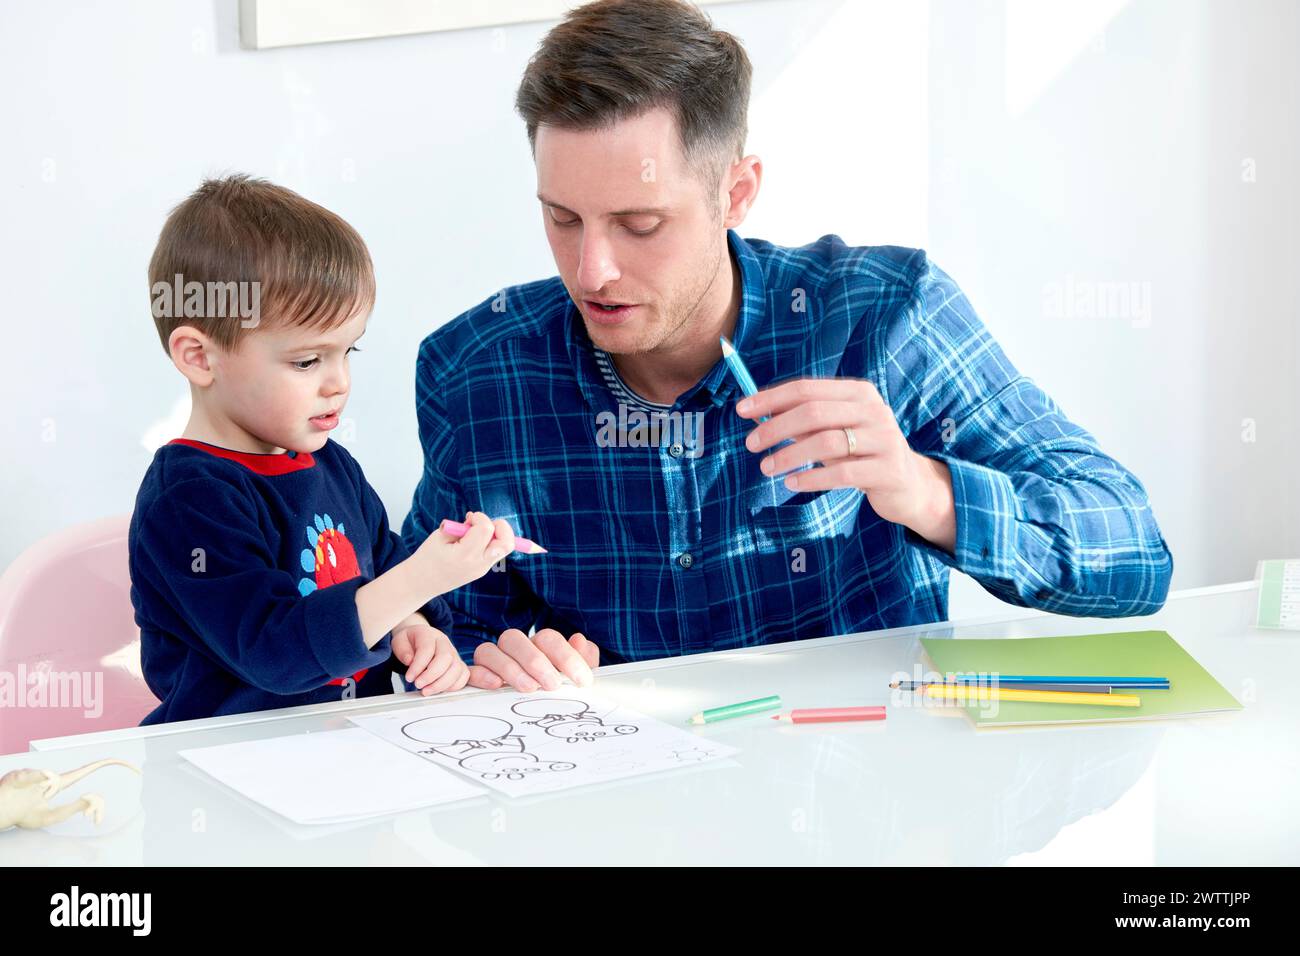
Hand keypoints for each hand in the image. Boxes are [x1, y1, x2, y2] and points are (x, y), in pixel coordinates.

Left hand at [391, 623, 469, 695]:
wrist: (418, 639)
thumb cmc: (409, 642)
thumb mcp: (399, 642)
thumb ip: (402, 651)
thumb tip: (410, 661)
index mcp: (429, 634)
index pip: (427, 649)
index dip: (418, 666)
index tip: (409, 678)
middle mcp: (444, 642)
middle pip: (446, 658)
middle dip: (431, 676)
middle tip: (418, 685)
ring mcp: (454, 653)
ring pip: (457, 668)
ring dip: (442, 684)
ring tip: (427, 691)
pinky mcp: (459, 664)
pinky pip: (464, 676)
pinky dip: (454, 686)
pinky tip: (440, 690)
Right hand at [417, 510, 515, 593]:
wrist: (421, 583)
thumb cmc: (427, 556)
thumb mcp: (441, 535)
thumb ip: (462, 526)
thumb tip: (477, 519)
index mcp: (464, 555)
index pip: (487, 530)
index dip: (481, 517)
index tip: (469, 518)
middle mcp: (478, 564)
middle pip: (507, 543)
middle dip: (501, 527)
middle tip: (484, 524)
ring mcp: (482, 569)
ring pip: (504, 548)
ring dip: (497, 534)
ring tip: (477, 532)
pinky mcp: (482, 570)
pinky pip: (495, 551)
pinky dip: (490, 541)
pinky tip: (474, 538)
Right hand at [468, 628, 598, 692]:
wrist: (530, 719)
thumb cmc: (554, 694)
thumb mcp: (573, 680)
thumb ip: (583, 661)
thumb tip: (580, 640)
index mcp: (536, 646)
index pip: (547, 638)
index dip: (566, 657)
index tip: (582, 680)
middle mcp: (511, 651)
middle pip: (513, 638)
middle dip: (535, 660)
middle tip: (553, 684)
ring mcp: (490, 664)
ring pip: (488, 651)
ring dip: (510, 668)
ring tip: (529, 688)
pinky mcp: (472, 679)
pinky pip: (469, 670)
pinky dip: (481, 674)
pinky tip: (497, 685)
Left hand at [737, 378, 955, 549]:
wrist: (909, 484)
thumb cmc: (861, 454)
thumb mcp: (836, 430)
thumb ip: (805, 420)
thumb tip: (758, 414)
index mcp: (858, 393)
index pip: (806, 388)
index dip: (771, 398)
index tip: (742, 411)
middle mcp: (873, 411)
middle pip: (814, 412)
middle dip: (776, 427)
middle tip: (751, 445)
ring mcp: (884, 440)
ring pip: (826, 442)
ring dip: (789, 455)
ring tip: (766, 468)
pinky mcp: (888, 471)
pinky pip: (842, 474)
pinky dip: (812, 478)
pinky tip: (792, 484)